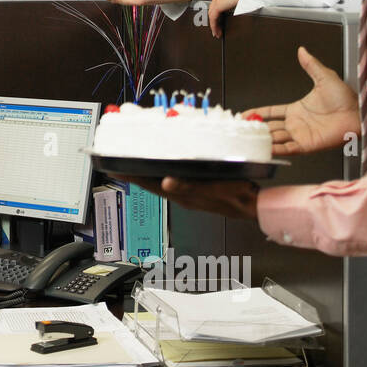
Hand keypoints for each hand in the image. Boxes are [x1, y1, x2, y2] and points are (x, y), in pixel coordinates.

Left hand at [114, 173, 258, 221]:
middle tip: (117, 162)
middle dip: (133, 173)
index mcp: (182, 195)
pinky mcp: (196, 188)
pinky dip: (162, 171)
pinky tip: (162, 165)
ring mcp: (188, 192)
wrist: (253, 204)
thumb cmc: (236, 196)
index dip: (130, 176)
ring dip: (146, 172)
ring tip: (133, 162)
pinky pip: (173, 179)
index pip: (149, 185)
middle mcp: (181, 195)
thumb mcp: (213, 188)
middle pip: (150, 183)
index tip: (113, 168)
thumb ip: (189, 187)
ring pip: (159, 181)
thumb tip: (166, 182)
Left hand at [207, 0, 251, 37]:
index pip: (218, 3)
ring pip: (212, 15)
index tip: (220, 20)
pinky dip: (214, 26)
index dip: (218, 12)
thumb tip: (244, 8)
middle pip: (213, 9)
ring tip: (217, 33)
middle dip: (214, 20)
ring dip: (214, 25)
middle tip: (217, 29)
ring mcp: (218, 0)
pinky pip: (213, 18)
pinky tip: (216, 31)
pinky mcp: (218, 6)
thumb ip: (240, 2)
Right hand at [247, 46, 359, 155]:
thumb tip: (302, 50)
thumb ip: (311, 65)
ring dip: (263, 140)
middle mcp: (296, 123)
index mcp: (297, 109)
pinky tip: (265, 149)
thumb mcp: (324, 77)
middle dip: (256, 129)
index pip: (272, 112)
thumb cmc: (346, 98)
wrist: (357, 113)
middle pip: (270, 128)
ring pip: (276, 139)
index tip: (246, 113)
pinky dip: (276, 151)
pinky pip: (288, 149)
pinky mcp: (307, 145)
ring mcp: (300, 135)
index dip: (258, 112)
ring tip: (248, 141)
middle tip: (242, 129)